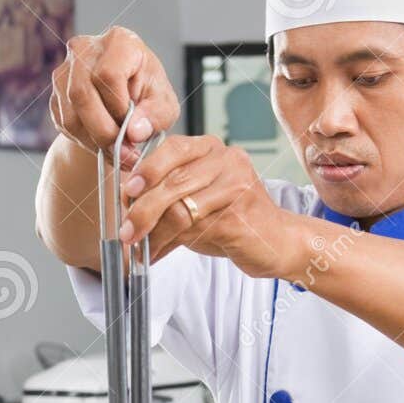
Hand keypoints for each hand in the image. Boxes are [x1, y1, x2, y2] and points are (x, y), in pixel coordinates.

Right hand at [50, 26, 178, 170]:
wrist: (128, 101)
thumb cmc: (150, 97)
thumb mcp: (165, 106)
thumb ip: (155, 116)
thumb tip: (133, 133)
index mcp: (120, 41)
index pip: (108, 75)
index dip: (120, 107)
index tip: (134, 126)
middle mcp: (86, 48)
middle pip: (82, 94)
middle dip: (104, 132)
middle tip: (125, 154)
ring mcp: (65, 69)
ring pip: (70, 113)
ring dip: (94, 141)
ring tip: (118, 152)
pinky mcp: (55, 92)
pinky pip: (64, 122)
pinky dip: (85, 141)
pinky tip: (103, 144)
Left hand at [118, 134, 280, 275]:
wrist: (277, 241)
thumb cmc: (233, 219)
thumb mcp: (196, 199)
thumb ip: (167, 194)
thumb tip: (127, 203)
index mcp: (213, 149)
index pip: (172, 148)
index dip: (146, 169)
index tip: (128, 192)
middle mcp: (227, 160)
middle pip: (173, 181)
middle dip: (143, 209)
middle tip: (127, 231)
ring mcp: (236, 185)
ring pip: (180, 208)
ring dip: (154, 232)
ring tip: (141, 248)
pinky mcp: (239, 214)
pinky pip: (193, 229)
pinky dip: (169, 244)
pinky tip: (158, 254)